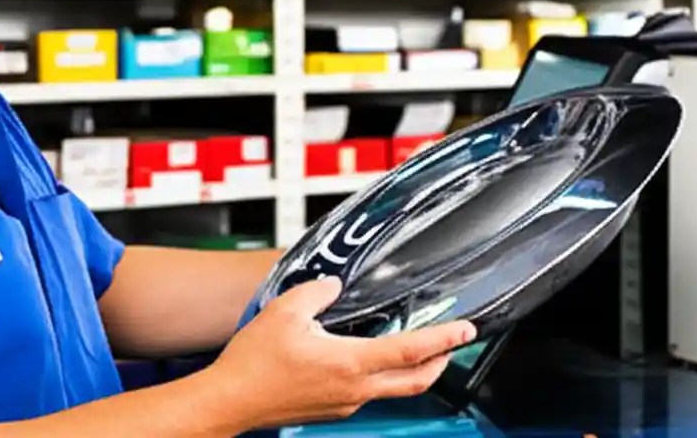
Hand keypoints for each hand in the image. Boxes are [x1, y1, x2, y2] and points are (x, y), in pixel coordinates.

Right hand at [207, 276, 476, 429]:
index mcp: (350, 363)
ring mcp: (345, 403)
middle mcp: (355, 389)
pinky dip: (382, 375)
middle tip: (453, 343)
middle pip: (416, 381)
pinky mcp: (332, 410)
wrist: (230, 400)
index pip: (411, 351)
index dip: (444, 339)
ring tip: (416, 348)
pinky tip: (368, 359)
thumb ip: (317, 291)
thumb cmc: (254, 362)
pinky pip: (368, 392)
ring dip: (412, 370)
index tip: (466, 329)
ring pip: (394, 389)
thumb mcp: (285, 310)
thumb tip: (333, 286)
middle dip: (441, 361)